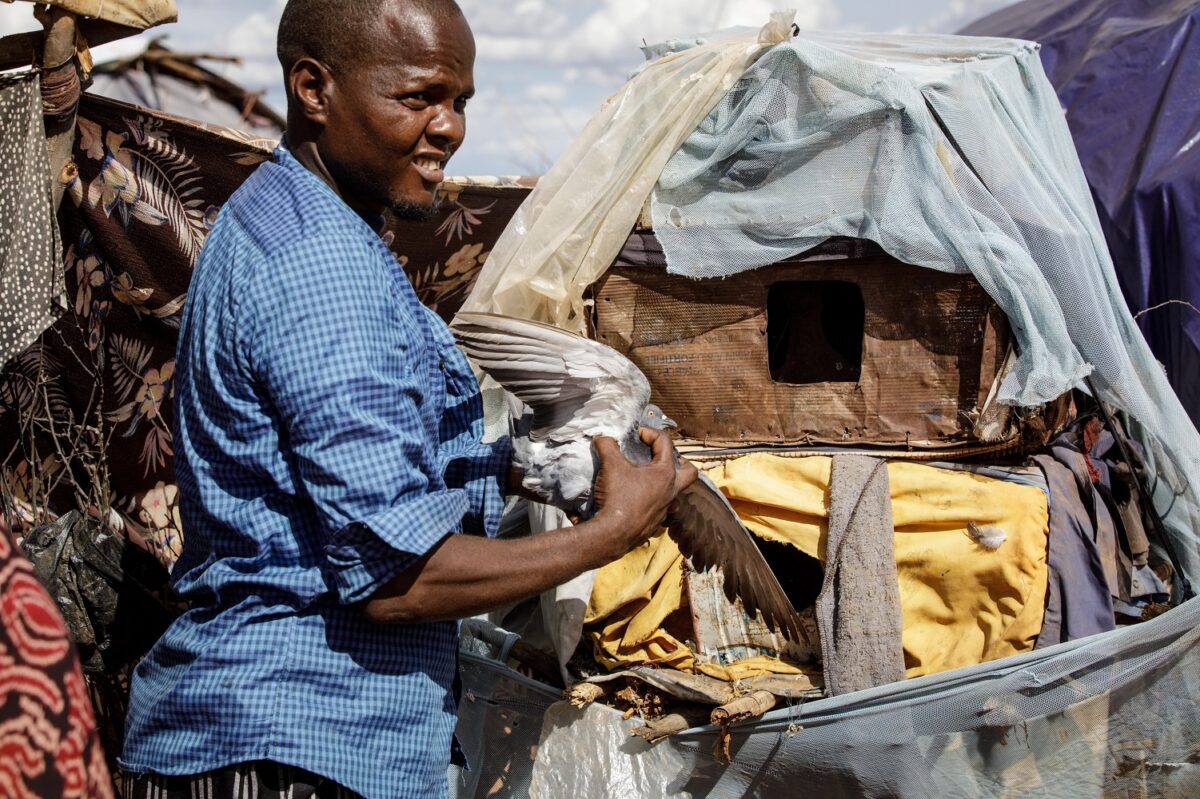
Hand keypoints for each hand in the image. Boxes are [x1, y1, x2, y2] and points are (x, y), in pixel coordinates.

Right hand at [588, 427, 696, 558]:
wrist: (612, 534)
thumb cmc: (618, 497)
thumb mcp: (611, 465)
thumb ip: (607, 446)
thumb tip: (602, 438)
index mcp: (665, 474)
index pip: (665, 443)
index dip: (650, 433)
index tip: (636, 434)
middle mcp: (670, 491)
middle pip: (689, 473)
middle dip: (681, 463)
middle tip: (663, 459)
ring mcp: (664, 510)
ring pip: (675, 494)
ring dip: (665, 486)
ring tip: (648, 480)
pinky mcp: (654, 524)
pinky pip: (660, 510)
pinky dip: (653, 502)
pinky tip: (638, 501)